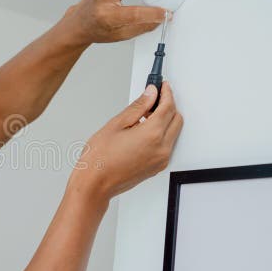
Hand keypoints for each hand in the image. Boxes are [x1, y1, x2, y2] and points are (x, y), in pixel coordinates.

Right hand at [70, 81, 182, 201]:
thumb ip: (138, 107)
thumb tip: (150, 94)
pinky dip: (162, 134)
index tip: (162, 86)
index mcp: (152, 134)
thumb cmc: (99, 159)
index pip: (168, 106)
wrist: (95, 184)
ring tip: (145, 115)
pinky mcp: (157, 167)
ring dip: (166, 120)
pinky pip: (167, 145)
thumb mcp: (116, 124)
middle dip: (168, 105)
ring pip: (174, 132)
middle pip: (176, 119)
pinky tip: (144, 130)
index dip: (166, 93)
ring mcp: (161, 160)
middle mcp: (162, 148)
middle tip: (154, 97)